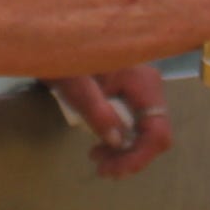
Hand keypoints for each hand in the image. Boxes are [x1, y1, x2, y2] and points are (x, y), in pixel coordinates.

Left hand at [53, 63, 173, 179]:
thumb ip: (96, 111)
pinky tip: (104, 145)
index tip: (112, 171)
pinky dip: (124, 139)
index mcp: (141, 80)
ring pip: (148, 131)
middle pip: (155, 133)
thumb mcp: (73, 84)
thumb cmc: (62, 54)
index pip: (157, 130)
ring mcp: (143, 86)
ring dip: (127, 151)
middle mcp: (149, 83)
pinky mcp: (133, 90)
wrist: (52, 39)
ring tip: (98, 159)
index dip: (139, 156)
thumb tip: (118, 142)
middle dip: (132, 157)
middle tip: (101, 169)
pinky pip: (138, 122)